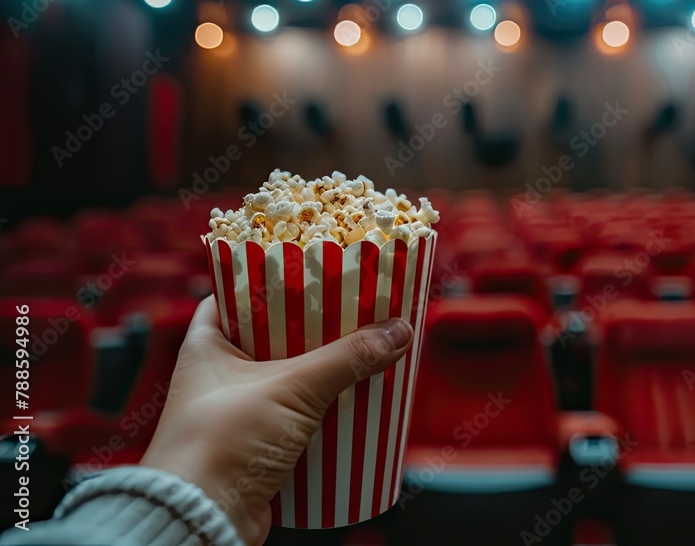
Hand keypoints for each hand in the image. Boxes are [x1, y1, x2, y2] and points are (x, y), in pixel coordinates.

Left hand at [140, 296, 413, 544]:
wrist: (201, 520)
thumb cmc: (220, 445)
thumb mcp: (292, 388)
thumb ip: (347, 357)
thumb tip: (396, 331)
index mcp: (206, 346)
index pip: (237, 294)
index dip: (272, 278)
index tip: (312, 270)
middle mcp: (218, 376)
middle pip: (274, 336)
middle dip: (315, 328)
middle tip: (352, 312)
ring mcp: (238, 413)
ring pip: (290, 379)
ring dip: (323, 372)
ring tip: (362, 354)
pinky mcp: (258, 447)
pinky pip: (297, 418)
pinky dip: (323, 412)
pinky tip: (352, 404)